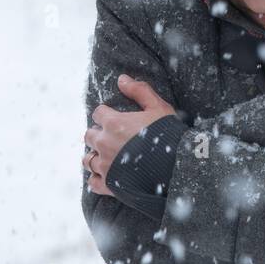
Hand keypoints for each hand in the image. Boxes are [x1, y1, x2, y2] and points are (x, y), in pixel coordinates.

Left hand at [84, 74, 175, 194]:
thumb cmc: (169, 135)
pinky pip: (93, 182)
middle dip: (98, 134)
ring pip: (88, 160)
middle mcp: (105, 144)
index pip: (98, 113)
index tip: (114, 117)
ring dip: (94, 155)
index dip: (106, 114)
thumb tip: (122, 78)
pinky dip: (97, 178)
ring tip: (106, 155)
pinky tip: (105, 175)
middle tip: (111, 136)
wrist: (176, 167)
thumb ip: (139, 91)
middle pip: (89, 135)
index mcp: (114, 123)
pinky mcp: (109, 184)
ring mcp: (105, 166)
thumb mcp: (158, 107)